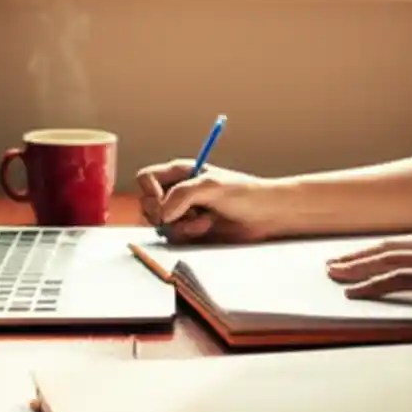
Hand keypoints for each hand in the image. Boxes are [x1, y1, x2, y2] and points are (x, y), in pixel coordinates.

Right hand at [135, 159, 280, 243]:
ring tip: (205, 221)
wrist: (266, 215)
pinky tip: (208, 228)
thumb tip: (162, 215)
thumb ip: (183, 194)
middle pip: (147, 205)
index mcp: (180, 172)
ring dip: (181, 227)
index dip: (150, 191)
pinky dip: (188, 236)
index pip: (145, 179)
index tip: (166, 200)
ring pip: (159, 225)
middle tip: (188, 214)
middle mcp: (177, 192)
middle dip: (165, 214)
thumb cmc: (245, 193)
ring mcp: (182, 213)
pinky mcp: (190, 232)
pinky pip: (174, 238)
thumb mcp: (212, 186)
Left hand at [325, 229, 411, 315]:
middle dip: (359, 254)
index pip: (410, 243)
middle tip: (334, 262)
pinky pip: (395, 280)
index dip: (383, 249)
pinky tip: (354, 293)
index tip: (363, 254)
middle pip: (390, 247)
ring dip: (356, 267)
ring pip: (386, 260)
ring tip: (334, 274)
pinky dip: (371, 286)